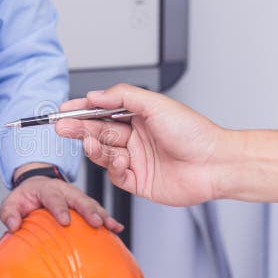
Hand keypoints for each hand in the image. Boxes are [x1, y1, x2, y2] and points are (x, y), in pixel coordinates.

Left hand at [0, 164, 123, 231]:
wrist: (37, 186)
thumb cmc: (24, 198)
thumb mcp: (11, 203)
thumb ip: (9, 214)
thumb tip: (13, 227)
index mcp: (47, 189)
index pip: (53, 197)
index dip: (60, 208)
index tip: (65, 221)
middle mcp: (65, 191)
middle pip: (79, 198)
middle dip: (88, 210)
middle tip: (96, 222)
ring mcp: (77, 197)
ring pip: (92, 204)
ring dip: (102, 214)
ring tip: (112, 226)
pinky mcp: (84, 205)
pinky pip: (98, 211)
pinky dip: (108, 219)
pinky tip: (118, 229)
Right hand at [54, 84, 227, 205]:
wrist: (215, 164)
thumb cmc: (194, 133)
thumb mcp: (155, 104)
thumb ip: (122, 96)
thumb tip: (95, 96)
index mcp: (139, 117)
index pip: (102, 112)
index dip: (82, 110)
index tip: (65, 109)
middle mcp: (136, 138)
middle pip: (98, 132)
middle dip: (79, 128)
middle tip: (62, 127)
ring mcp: (137, 160)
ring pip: (104, 153)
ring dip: (95, 148)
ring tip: (90, 143)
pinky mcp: (139, 181)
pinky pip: (115, 175)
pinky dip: (113, 168)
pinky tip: (120, 161)